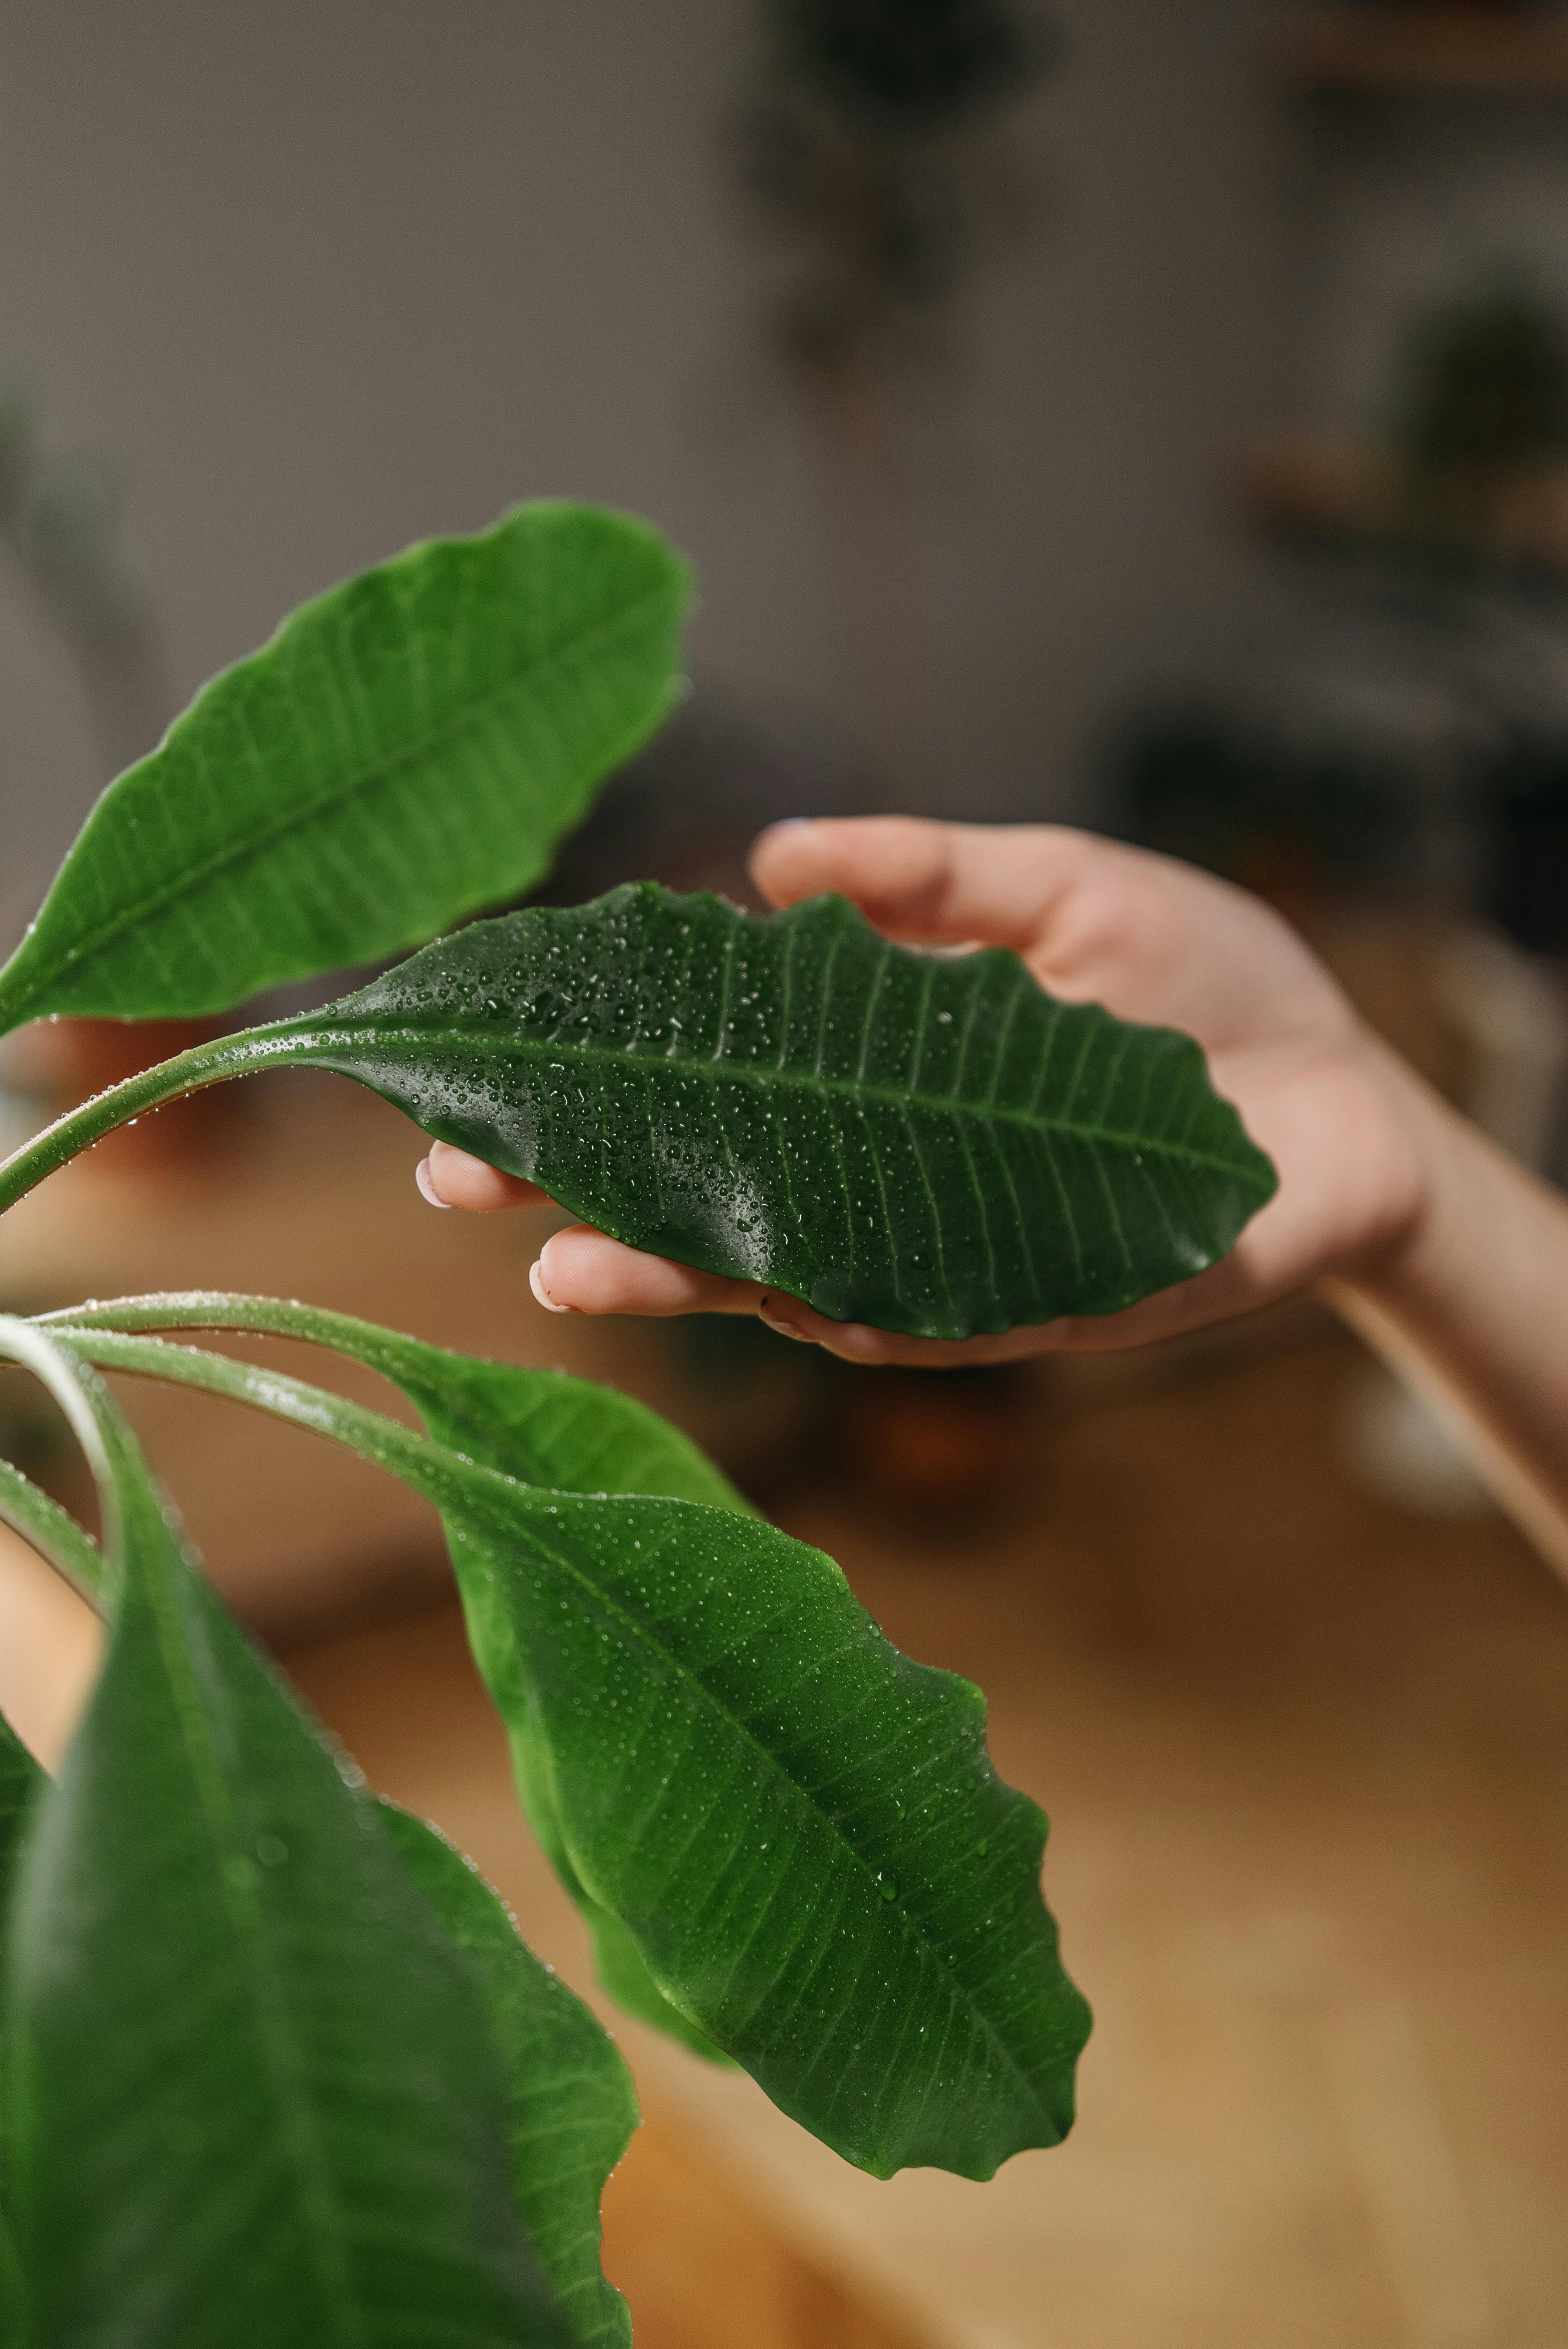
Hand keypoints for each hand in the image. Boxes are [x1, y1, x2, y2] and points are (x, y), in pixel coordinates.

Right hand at [416, 818, 1430, 1366]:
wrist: (1351, 1092)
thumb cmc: (1206, 990)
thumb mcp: (1058, 891)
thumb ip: (926, 878)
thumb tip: (764, 859)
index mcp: (871, 1086)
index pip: (703, 1089)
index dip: (591, 1081)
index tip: (476, 1062)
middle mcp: (885, 1187)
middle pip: (707, 1202)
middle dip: (581, 1197)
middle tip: (452, 1184)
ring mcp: (952, 1262)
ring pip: (785, 1281)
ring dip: (677, 1273)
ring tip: (563, 1260)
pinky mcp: (1040, 1308)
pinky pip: (925, 1322)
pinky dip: (840, 1305)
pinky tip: (752, 1289)